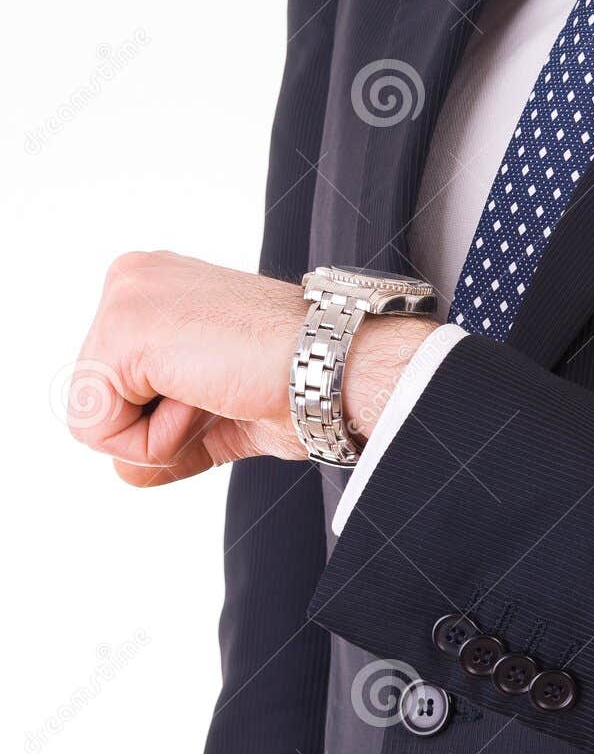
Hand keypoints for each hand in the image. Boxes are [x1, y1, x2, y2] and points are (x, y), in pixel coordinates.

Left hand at [69, 251, 437, 485]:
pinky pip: (101, 428)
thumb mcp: (219, 417)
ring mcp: (123, 298)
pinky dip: (158, 439)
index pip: (113, 390)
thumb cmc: (305, 385)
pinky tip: (207, 396)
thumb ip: (168, 438)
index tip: (227, 389)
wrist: (340, 368)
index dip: (166, 422)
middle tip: (224, 394)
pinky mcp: (122, 329)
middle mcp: (131, 281)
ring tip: (218, 393)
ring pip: (93, 421)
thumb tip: (127, 472)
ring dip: (162, 436)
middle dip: (158, 430)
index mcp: (154, 291)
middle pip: (95, 406)